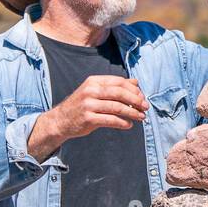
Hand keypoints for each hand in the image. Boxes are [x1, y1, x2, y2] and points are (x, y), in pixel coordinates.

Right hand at [27, 76, 147, 159]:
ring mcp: (89, 105)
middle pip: (119, 93)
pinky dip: (123, 123)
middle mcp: (91, 91)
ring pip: (117, 107)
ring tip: (141, 117)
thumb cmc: (82, 106)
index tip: (142, 97)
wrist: (61, 120)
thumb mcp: (96, 91)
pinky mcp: (89, 119)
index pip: (119, 82)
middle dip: (136, 100)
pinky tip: (129, 125)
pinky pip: (111, 120)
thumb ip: (114, 86)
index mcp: (93, 81)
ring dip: (132, 113)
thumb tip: (135, 82)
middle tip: (145, 107)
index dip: (133, 90)